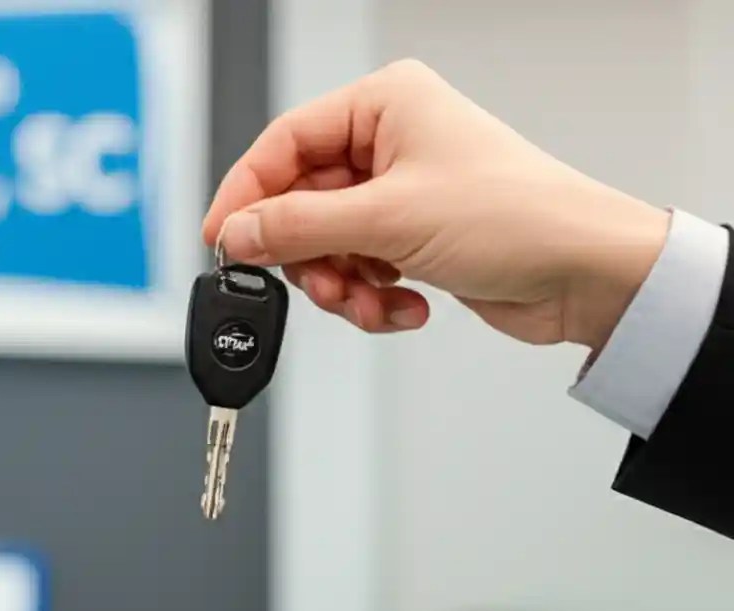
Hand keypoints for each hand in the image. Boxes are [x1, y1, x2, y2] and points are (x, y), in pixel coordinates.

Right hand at [204, 58, 669, 353]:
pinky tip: (404, 306)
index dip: (247, 195)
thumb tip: (236, 233)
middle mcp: (389, 142)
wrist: (588, 275)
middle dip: (308, 255)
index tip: (222, 239)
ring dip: (340, 283)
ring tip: (368, 300)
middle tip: (317, 282)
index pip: (284, 143)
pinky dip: (370, 296)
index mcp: (383, 105)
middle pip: (300, 201)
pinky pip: (358, 268)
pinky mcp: (412, 237)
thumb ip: (296, 227)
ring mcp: (400, 192)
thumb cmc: (518, 218)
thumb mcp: (388, 220)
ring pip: (326, 243)